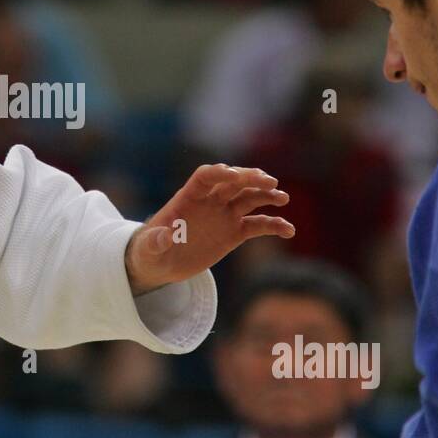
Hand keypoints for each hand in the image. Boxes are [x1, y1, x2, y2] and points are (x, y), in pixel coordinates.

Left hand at [123, 163, 292, 295]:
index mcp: (187, 198)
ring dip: (266, 195)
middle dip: (250, 178)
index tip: (233, 175)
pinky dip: (274, 225)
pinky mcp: (234, 232)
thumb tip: (164, 236)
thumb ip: (155, 241)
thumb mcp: (148, 249)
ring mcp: (224, 215)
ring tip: (282, 198)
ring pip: (249, 198)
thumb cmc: (149, 250)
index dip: (218, 173)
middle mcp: (210, 202)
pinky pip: (258, 225)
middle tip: (270, 181)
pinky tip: (288, 230)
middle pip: (233, 182)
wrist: (161, 263)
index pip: (205, 177)